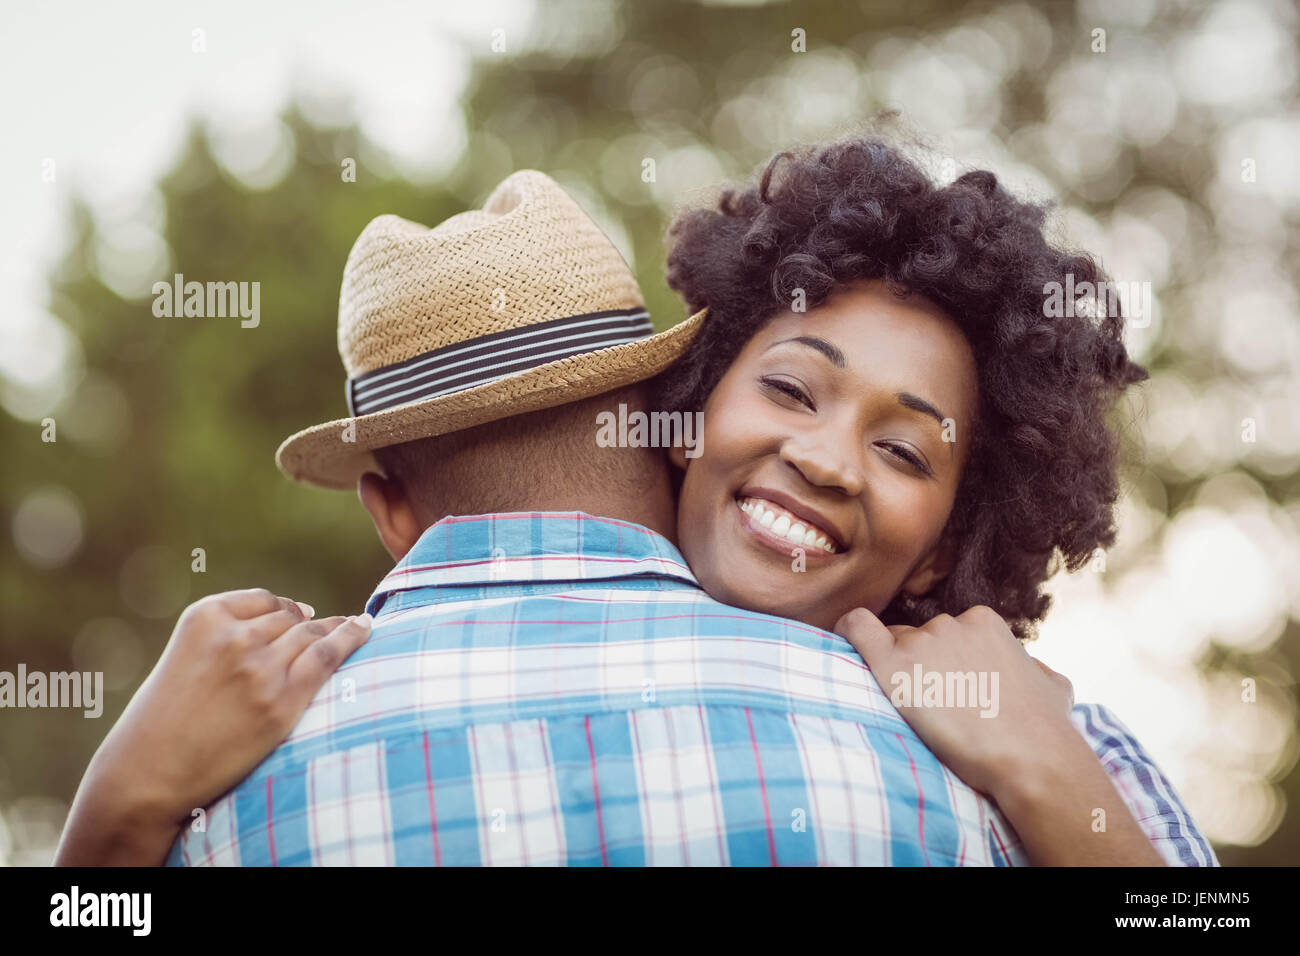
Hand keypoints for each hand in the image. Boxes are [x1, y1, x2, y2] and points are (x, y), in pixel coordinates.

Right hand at [55, 588, 372, 864]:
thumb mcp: (187, 654)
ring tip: (356, 625)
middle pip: (291, 618)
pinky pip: (328, 656)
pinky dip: (352, 636)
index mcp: (204, 617)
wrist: (148, 773)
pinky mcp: (282, 702)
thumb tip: (304, 610)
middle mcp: (234, 636)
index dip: (285, 610)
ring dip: (334, 628)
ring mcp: (260, 669)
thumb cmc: (166, 718)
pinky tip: (366, 627)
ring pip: (312, 634)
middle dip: (307, 624)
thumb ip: (233, 630)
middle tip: (325, 628)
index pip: (264, 601)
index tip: (299, 615)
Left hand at [834, 605, 1075, 798]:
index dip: (943, 661)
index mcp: (984, 621)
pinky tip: (842, 638)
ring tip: (916, 710)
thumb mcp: (1053, 684)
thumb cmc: (1046, 729)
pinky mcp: (894, 664)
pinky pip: (857, 628)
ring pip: (893, 646)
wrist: (1031, 758)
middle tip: (934, 706)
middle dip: (921, 666)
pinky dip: (847, 629)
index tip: (948, 688)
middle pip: (917, 637)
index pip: (946, 631)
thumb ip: (1033, 666)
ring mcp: (922, 642)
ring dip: (899, 672)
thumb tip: (1028, 667)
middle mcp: (950, 623)